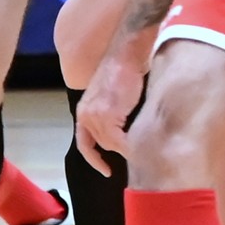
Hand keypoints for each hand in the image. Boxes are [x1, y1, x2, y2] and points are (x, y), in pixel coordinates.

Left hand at [75, 54, 146, 175]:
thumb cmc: (124, 71)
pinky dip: (129, 146)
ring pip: (111, 144)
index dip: (94, 159)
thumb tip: (124, 135)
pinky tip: (139, 147)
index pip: (85, 143)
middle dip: (118, 150)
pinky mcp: (108, 115)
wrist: (127, 53)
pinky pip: (119, 141)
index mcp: (84, 110)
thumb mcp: (110, 96)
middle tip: (134, 154)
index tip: (106, 170)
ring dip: (126, 148)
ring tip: (141, 148)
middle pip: (102, 144)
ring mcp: (95, 115)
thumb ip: (112, 115)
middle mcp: (85, 114)